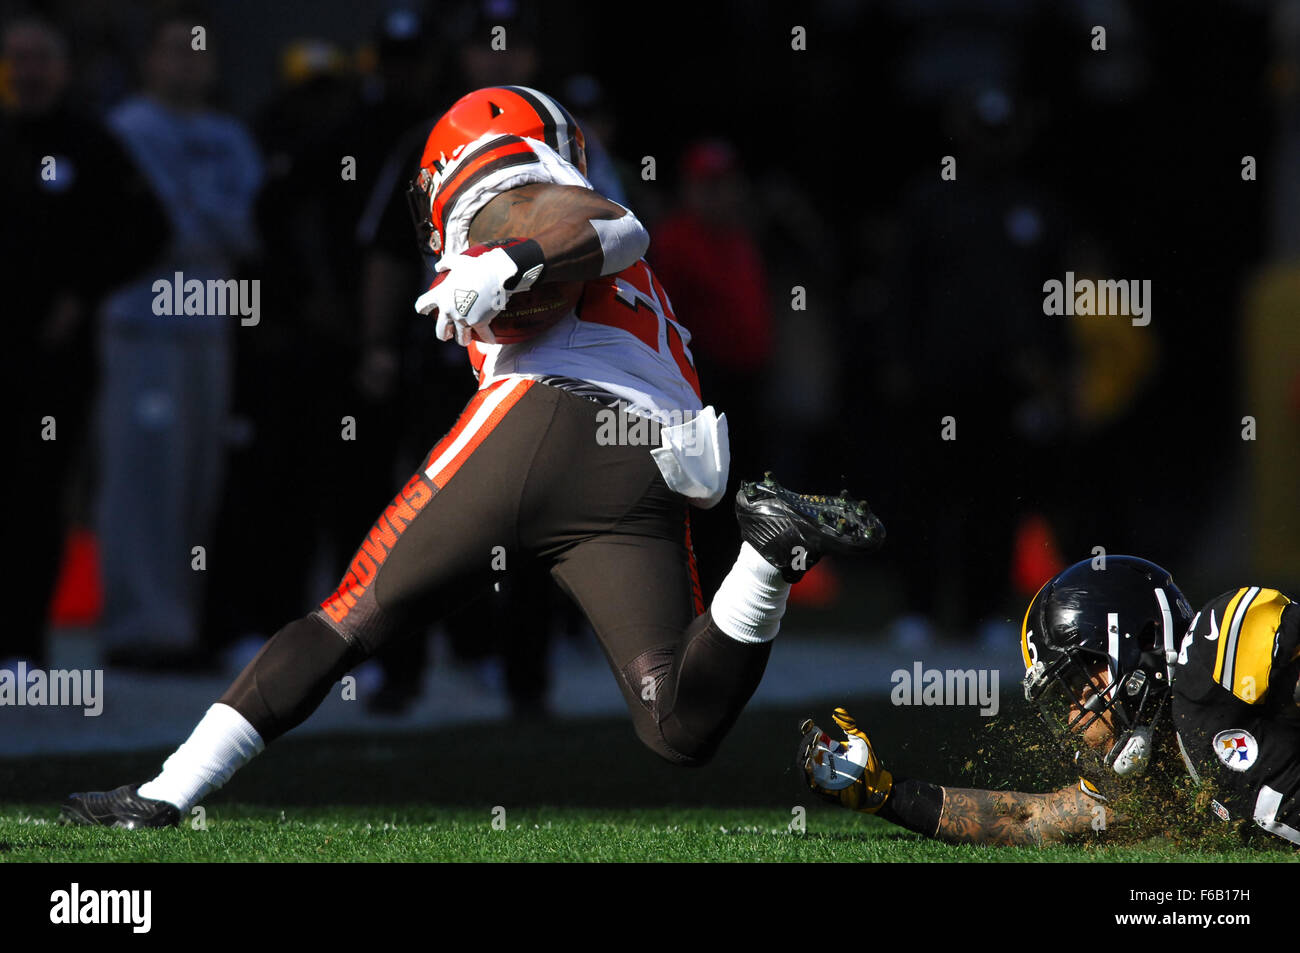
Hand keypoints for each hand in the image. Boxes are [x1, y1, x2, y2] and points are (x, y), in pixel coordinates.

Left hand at [414, 243, 537, 345]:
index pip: (422, 305)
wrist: (495, 274)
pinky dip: (488, 338)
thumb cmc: (476, 266)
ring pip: (460, 338)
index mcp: (441, 295)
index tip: (424, 311)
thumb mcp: (458, 261)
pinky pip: (483, 335)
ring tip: (466, 339)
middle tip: (448, 334)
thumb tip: (438, 266)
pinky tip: (491, 340)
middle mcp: (449, 310)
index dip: (422, 308)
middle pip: (440, 330)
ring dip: (463, 339)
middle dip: (444, 333)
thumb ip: (446, 263)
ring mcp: (463, 318)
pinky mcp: (479, 322)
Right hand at [797, 707, 892, 812]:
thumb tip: (837, 711)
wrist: (879, 784)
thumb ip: (849, 725)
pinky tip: (808, 762)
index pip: (812, 740)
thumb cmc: (870, 763)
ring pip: (803, 766)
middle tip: (814, 737)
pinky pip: (809, 782)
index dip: (808, 731)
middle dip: (806, 742)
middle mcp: (823, 763)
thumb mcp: (860, 740)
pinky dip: (805, 772)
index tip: (809, 724)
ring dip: (803, 756)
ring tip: (809, 747)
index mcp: (829, 751)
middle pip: (805, 751)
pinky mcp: (823, 790)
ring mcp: (822, 776)